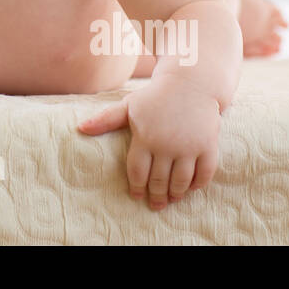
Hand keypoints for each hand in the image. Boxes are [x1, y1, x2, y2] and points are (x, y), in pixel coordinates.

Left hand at [76, 75, 221, 208]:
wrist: (190, 83)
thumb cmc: (155, 97)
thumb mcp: (129, 106)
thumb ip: (106, 120)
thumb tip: (80, 128)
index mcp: (145, 137)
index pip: (138, 172)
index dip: (137, 187)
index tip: (136, 196)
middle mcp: (167, 144)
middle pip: (159, 180)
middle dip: (156, 195)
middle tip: (156, 205)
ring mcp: (189, 146)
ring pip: (181, 181)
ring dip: (176, 194)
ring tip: (171, 199)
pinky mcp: (208, 145)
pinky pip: (205, 173)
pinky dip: (198, 184)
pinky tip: (191, 188)